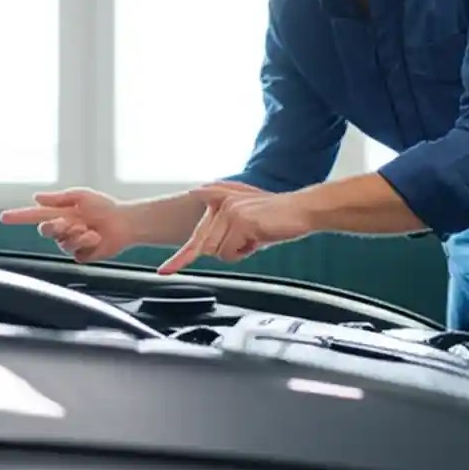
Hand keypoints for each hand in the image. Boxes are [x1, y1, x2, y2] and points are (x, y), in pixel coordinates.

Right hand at [0, 187, 136, 263]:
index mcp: (60, 213)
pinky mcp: (81, 255)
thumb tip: (36, 197)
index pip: (34, 215)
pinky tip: (96, 238)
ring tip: (90, 229)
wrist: (125, 222)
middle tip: (69, 222)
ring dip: (76, 234)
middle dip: (55, 226)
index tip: (3, 216)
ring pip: (61, 242)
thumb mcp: (81, 196)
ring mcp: (71, 243)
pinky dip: (86, 243)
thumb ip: (58, 198)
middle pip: (45, 230)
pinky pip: (75, 252)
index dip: (18, 216)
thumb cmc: (105, 206)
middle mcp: (62, 229)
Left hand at [158, 182, 314, 274]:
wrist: (304, 209)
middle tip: (251, 240)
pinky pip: (230, 252)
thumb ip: (226, 229)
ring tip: (257, 237)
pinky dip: (245, 252)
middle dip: (227, 251)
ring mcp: (228, 210)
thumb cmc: (278, 218)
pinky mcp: (239, 220)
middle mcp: (220, 201)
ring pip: (217, 251)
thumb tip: (209, 248)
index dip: (180, 256)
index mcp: (219, 199)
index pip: (196, 233)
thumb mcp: (248, 221)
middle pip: (207, 246)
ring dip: (239, 251)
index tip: (165, 270)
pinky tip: (259, 237)